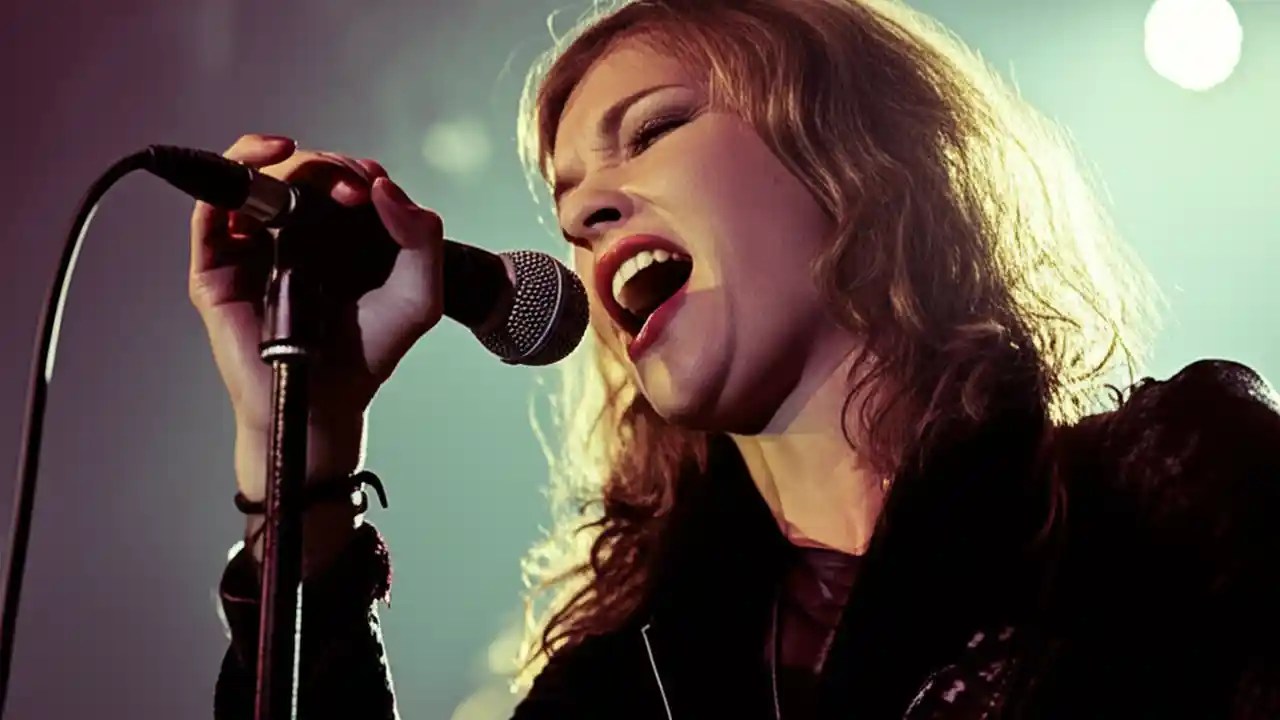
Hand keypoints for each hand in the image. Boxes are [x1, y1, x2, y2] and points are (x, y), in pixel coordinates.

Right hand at [188, 133, 443, 498]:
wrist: (327, 403)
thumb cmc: (369, 353)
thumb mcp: (418, 295)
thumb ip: (422, 240)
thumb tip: (383, 186)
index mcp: (336, 236)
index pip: (338, 178)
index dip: (355, 169)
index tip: (374, 188)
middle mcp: (293, 235)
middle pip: (299, 172)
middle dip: (330, 167)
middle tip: (354, 190)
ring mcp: (252, 248)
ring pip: (255, 176)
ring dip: (288, 162)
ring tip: (322, 177)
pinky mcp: (217, 266)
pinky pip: (212, 207)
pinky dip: (235, 172)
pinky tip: (268, 162)